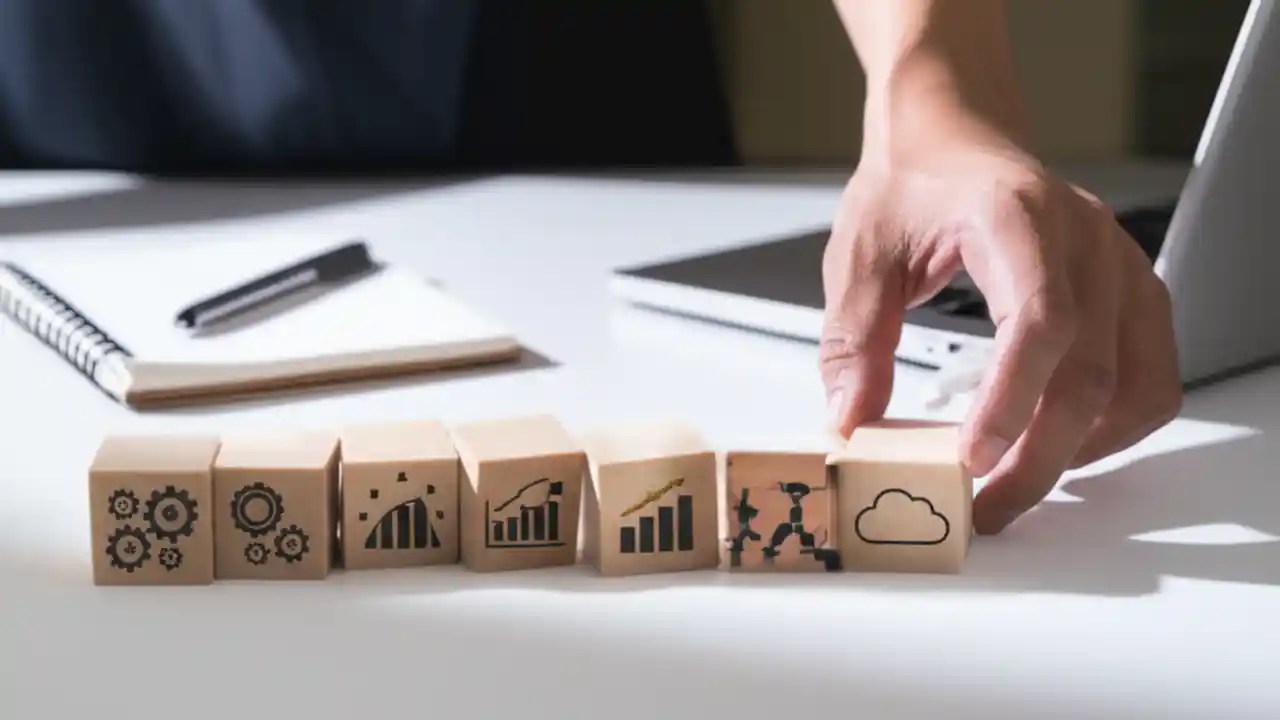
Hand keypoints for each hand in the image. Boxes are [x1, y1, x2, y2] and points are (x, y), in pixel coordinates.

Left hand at [820, 140, 1182, 533]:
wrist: (953, 136)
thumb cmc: (911, 183)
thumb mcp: (860, 252)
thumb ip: (853, 337)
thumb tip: (851, 420)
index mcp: (1016, 218)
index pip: (1040, 320)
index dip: (1012, 401)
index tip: (971, 460)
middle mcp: (1085, 240)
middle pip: (1091, 372)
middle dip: (1038, 457)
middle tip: (985, 508)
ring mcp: (1117, 265)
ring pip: (1135, 384)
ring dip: (1082, 450)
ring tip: (1017, 483)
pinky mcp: (1129, 290)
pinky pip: (1151, 374)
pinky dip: (1114, 425)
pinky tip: (1062, 444)